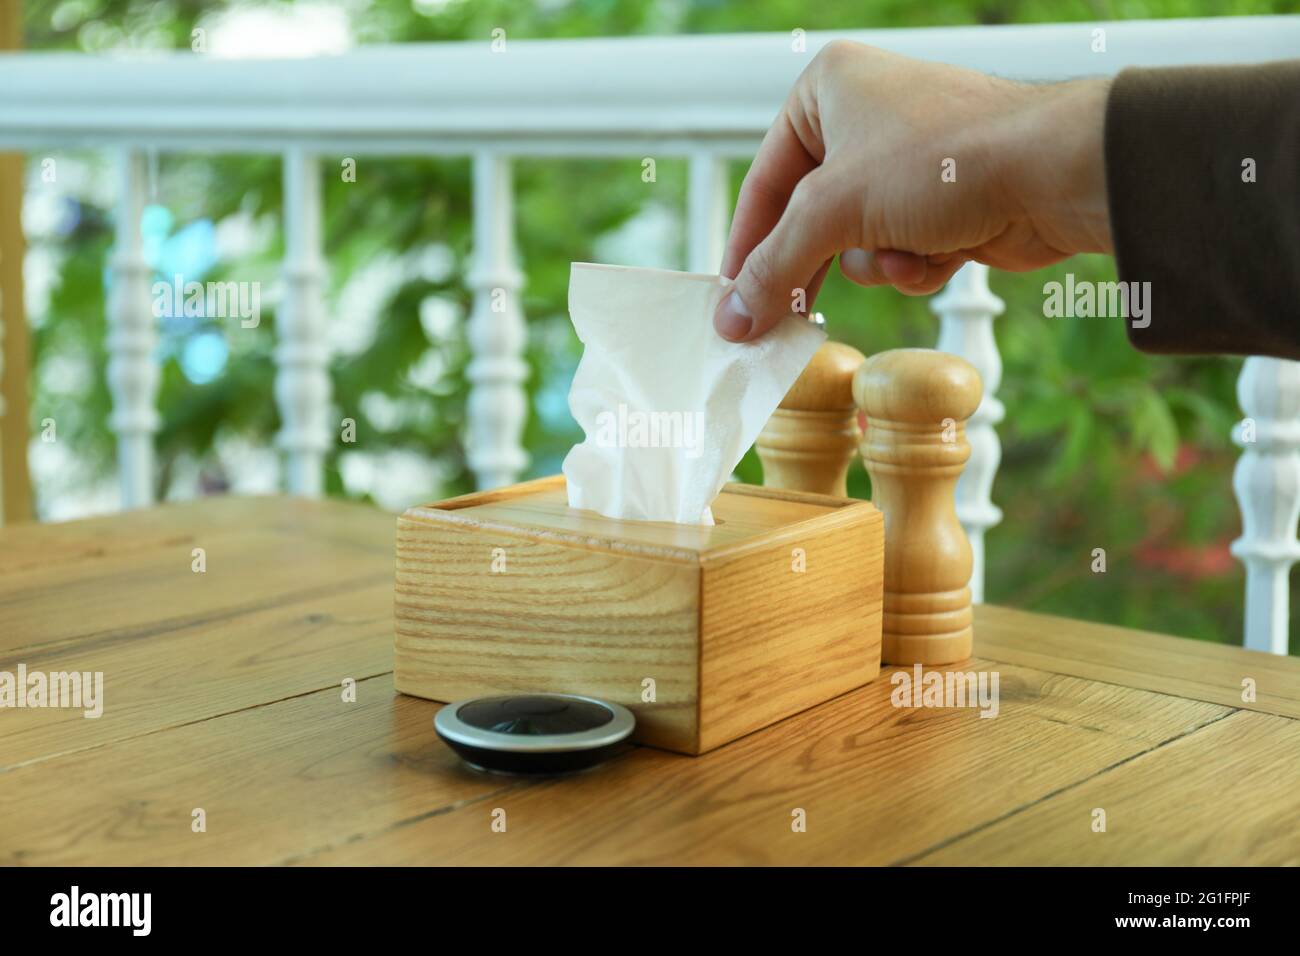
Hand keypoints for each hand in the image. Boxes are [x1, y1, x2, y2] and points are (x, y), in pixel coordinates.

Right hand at [714, 40, 1112, 340]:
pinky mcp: (943, 203)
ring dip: (878, 261)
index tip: (729, 304)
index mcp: (827, 90)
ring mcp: (907, 163)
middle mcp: (865, 118)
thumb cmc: (939, 161)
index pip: (764, 182)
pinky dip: (915, 263)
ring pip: (855, 244)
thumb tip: (730, 319)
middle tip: (781, 322)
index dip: (745, 248)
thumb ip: (772, 267)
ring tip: (905, 250)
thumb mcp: (833, 212)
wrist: (1052, 174)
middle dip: (813, 265)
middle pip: (809, 220)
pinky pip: (898, 251)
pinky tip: (943, 253)